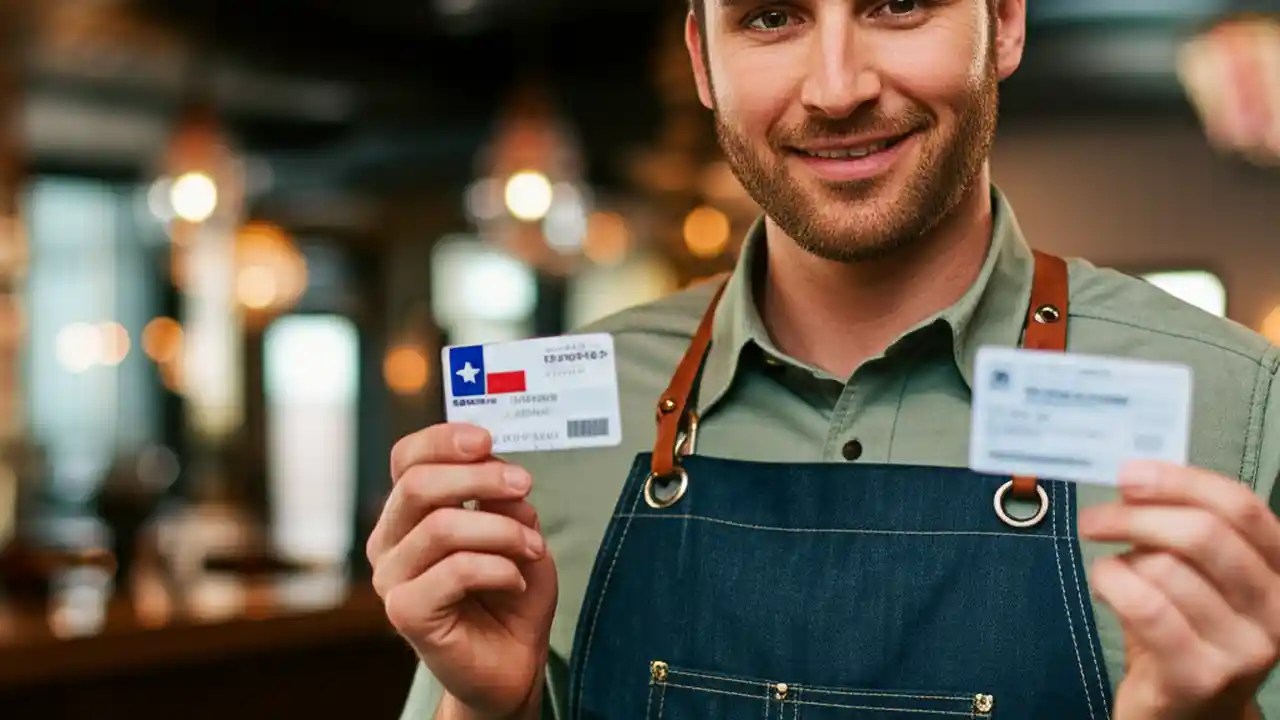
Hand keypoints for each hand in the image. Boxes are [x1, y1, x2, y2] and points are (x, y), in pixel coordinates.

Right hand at [367, 423, 557, 718]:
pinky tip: (515, 580)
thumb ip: (505, 500)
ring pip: (442, 527)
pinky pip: (455, 570)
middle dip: (479, 477)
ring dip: (502, 531)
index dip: (442, 440)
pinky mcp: (406, 613)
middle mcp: (389, 541)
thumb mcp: (518, 530)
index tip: (487, 439)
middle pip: (418, 485)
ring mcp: (392, 578)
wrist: (512, 660)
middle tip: (524, 485)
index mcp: (408, 512)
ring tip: (534, 548)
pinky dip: (499, 568)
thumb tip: (502, 477)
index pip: (406, 458)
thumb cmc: (510, 590)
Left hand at [1079, 461, 1279, 719]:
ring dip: (1121, 559)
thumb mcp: (1194, 574)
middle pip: (1204, 533)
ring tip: (1110, 570)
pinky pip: (1146, 607)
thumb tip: (1135, 478)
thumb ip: (1177, 529)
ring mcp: (1244, 646)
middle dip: (1137, 516)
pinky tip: (1103, 583)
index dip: (1181, 480)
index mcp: (1279, 570)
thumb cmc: (1186, 632)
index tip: (1130, 473)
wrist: (1189, 714)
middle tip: (1094, 518)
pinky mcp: (1202, 674)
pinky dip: (1113, 583)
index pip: (1240, 506)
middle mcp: (1275, 608)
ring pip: (1167, 569)